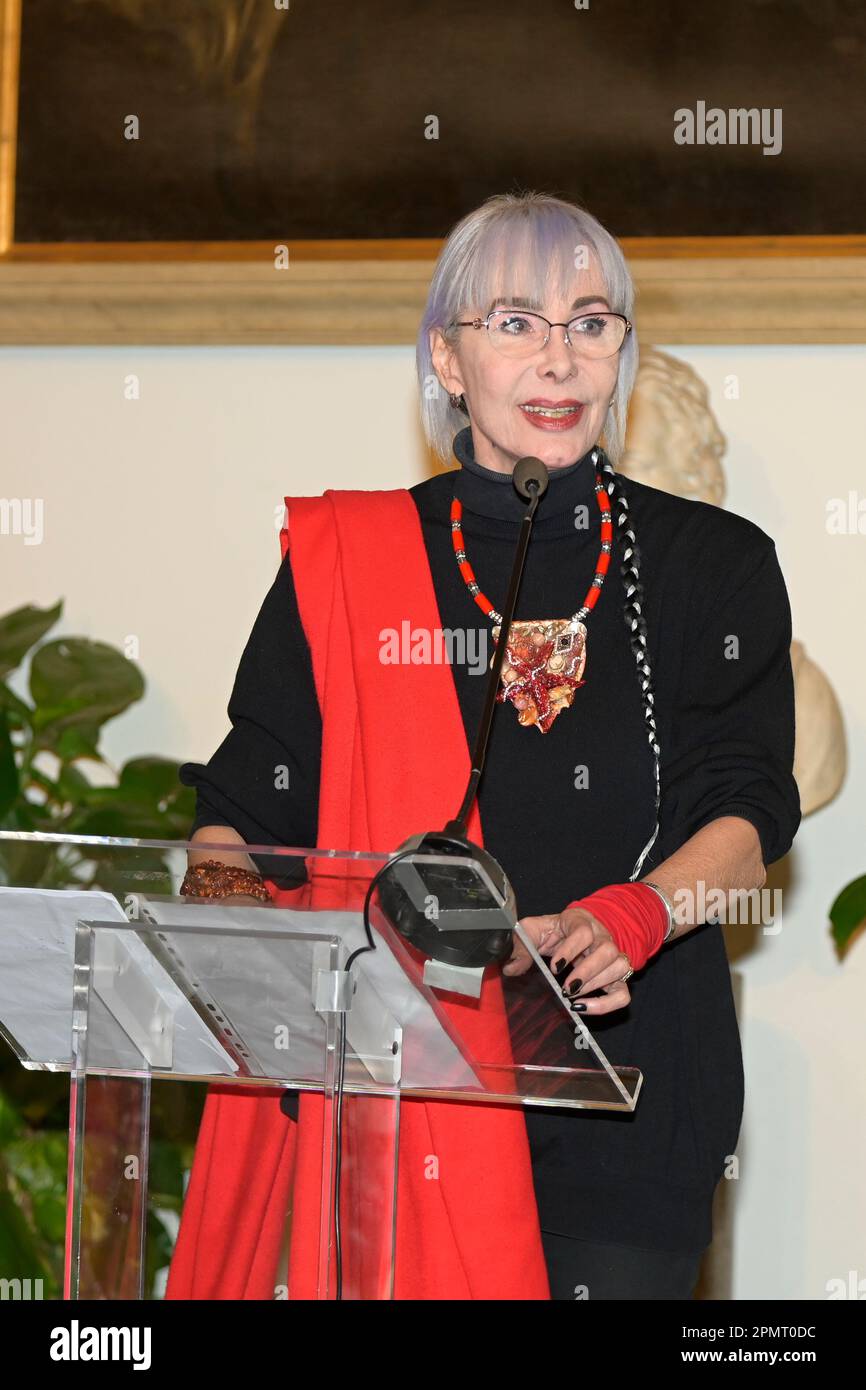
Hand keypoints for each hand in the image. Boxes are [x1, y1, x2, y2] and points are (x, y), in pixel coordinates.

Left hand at [502, 905, 632, 1016]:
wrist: (573, 931)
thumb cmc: (552, 931)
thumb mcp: (533, 931)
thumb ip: (520, 945)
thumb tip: (511, 967)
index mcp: (581, 921)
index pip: (583, 932)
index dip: (570, 950)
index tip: (554, 967)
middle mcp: (602, 937)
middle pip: (607, 951)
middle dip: (586, 972)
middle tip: (566, 988)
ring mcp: (613, 957)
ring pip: (619, 968)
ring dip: (597, 985)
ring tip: (573, 997)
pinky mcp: (616, 978)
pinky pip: (622, 994)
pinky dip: (607, 1005)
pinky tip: (584, 1008)